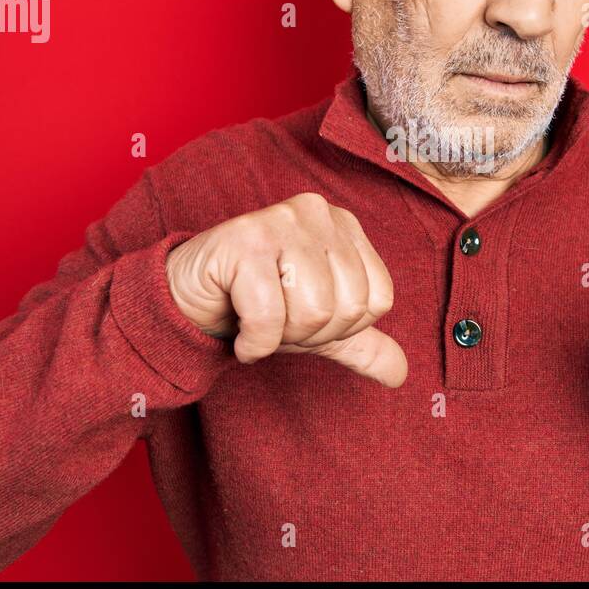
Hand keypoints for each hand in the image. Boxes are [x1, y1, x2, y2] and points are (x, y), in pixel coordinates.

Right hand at [166, 192, 405, 387]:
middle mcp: (319, 213)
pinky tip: (240, 333)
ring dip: (280, 337)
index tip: (301, 317)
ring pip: (313, 311)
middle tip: (276, 320)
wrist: (187, 300)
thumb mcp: (318, 329)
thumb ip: (361, 345)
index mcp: (346, 226)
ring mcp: (281, 219)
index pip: (377, 300)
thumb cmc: (256, 303)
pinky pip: (269, 315)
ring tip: (257, 320)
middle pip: (347, 307)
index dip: (340, 328)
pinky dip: (254, 343)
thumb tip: (401, 375)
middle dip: (308, 334)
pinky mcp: (244, 239)